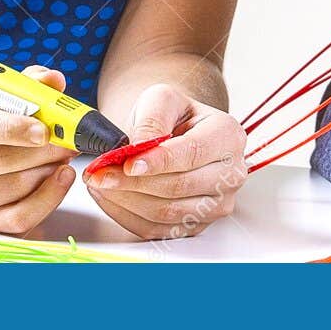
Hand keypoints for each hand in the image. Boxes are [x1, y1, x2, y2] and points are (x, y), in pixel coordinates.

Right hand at [0, 64, 75, 234]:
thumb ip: (26, 86)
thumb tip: (53, 80)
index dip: (12, 127)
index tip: (43, 128)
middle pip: (0, 160)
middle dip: (44, 149)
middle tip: (69, 138)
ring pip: (16, 187)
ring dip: (50, 168)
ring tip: (64, 153)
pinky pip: (21, 217)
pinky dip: (49, 197)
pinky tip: (62, 177)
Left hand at [82, 83, 246, 240]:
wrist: (174, 134)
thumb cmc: (172, 116)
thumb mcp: (162, 100)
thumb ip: (153, 119)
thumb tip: (141, 146)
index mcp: (228, 136)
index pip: (194, 153)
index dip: (160, 161)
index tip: (129, 164)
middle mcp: (230, 173)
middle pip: (179, 186)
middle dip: (133, 182)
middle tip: (100, 173)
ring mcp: (216, 203)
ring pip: (166, 212)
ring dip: (126, 200)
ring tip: (100, 183)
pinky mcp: (195, 225)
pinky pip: (157, 229)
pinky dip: (126, 215)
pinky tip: (110, 197)